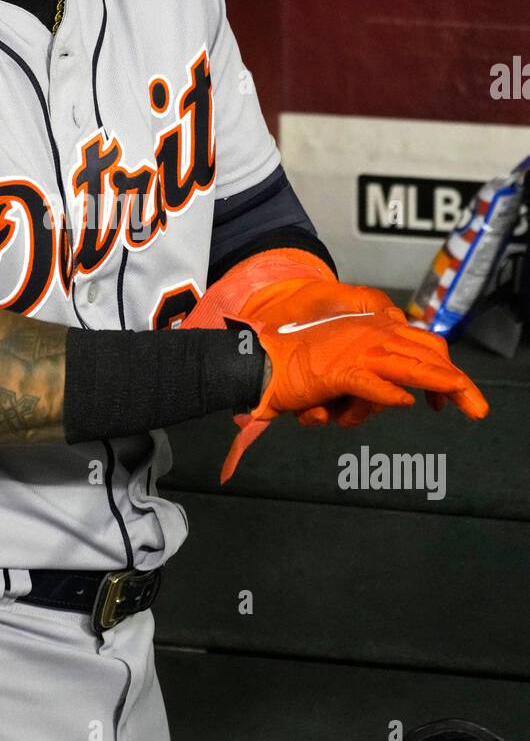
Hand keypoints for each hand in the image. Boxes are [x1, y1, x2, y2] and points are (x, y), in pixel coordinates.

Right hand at [219, 306, 487, 484]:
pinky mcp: (338, 372)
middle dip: (456, 385)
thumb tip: (400, 395)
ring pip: (409, 368)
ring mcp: (355, 353)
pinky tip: (404, 401)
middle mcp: (370, 337)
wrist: (262, 360)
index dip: (444, 370)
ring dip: (439, 384)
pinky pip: (370, 384)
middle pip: (426, 358)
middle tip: (478, 409)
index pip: (422, 345)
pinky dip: (386, 394)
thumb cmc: (300, 365)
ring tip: (459, 399)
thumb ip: (371, 375)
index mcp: (372, 330)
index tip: (454, 395)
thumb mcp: (342, 366)